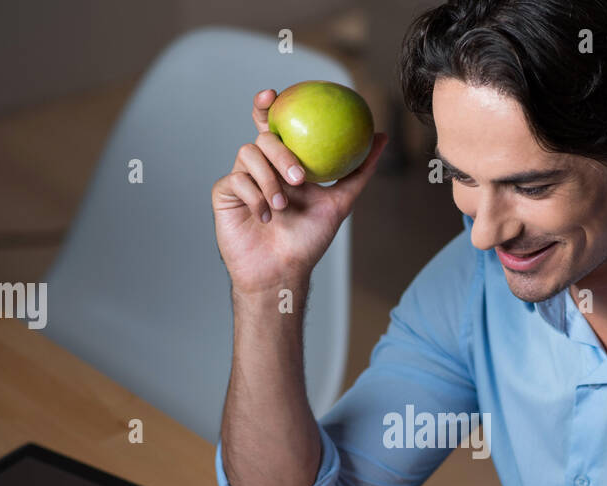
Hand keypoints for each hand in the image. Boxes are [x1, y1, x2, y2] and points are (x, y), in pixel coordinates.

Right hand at [211, 88, 387, 296]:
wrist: (283, 270)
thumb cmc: (309, 240)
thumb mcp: (340, 202)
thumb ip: (359, 170)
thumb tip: (382, 137)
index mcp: (282, 162)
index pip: (273, 125)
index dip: (268, 105)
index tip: (274, 95)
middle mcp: (261, 166)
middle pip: (264, 137)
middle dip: (280, 152)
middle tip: (298, 177)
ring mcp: (241, 178)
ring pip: (247, 154)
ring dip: (269, 181)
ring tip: (282, 207)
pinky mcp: (225, 194)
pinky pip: (235, 180)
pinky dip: (254, 197)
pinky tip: (265, 217)